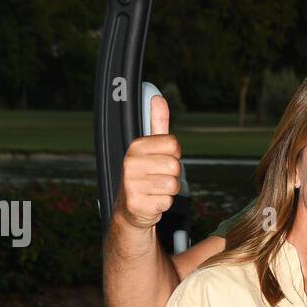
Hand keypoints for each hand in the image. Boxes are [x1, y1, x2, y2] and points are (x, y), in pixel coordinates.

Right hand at [111, 95, 181, 231]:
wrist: (131, 208)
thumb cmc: (146, 175)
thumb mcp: (150, 148)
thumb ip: (157, 124)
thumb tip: (158, 98)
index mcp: (136, 146)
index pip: (173, 144)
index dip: (174, 154)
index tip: (162, 159)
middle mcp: (131, 163)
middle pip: (175, 165)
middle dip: (172, 174)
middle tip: (158, 177)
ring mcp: (132, 184)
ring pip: (173, 184)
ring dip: (169, 190)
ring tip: (155, 189)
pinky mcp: (138, 204)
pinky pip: (167, 200)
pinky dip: (164, 203)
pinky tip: (152, 201)